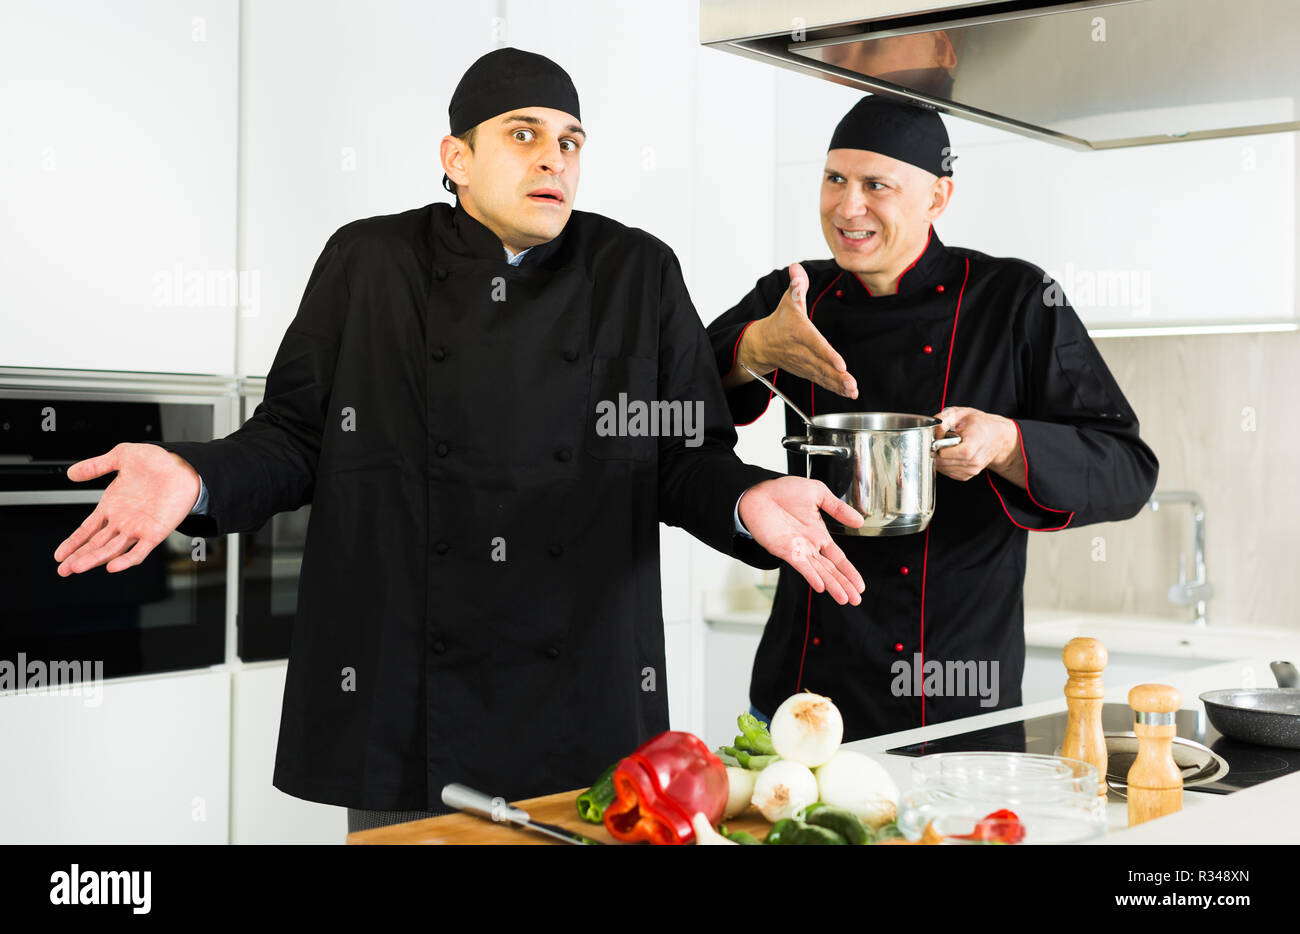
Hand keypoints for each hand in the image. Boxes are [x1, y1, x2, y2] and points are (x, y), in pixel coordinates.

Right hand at [53, 443, 201, 575]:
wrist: (184, 465)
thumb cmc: (158, 462)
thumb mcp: (121, 457)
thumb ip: (96, 466)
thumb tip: (71, 473)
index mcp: (112, 506)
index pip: (87, 529)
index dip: (73, 542)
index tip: (59, 555)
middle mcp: (123, 521)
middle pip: (96, 544)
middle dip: (78, 557)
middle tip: (62, 570)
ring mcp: (138, 528)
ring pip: (112, 549)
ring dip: (94, 559)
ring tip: (77, 568)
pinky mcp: (155, 532)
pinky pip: (139, 551)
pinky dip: (127, 560)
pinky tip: (112, 567)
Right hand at [726, 262, 858, 398]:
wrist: (762, 345)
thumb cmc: (780, 321)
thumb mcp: (787, 301)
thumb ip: (796, 285)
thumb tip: (796, 267)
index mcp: (800, 333)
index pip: (816, 345)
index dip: (828, 355)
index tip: (841, 364)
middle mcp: (802, 352)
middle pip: (822, 365)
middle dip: (837, 376)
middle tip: (851, 384)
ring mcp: (804, 364)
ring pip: (823, 377)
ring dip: (838, 385)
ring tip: (852, 391)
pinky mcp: (807, 372)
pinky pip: (821, 381)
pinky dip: (834, 388)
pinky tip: (847, 393)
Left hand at [738, 476, 865, 605]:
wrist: (758, 491)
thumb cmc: (783, 491)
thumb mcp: (818, 494)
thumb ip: (838, 509)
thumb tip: (860, 521)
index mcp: (818, 534)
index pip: (838, 558)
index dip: (850, 572)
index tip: (860, 586)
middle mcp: (809, 546)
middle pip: (831, 570)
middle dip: (845, 585)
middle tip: (857, 600)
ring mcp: (797, 550)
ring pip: (819, 572)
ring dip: (833, 586)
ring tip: (845, 599)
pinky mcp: (784, 550)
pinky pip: (801, 566)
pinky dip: (812, 576)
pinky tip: (822, 586)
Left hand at [932, 406, 1019, 481]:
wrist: (998, 437)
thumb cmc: (980, 424)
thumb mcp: (963, 413)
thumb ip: (945, 419)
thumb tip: (933, 430)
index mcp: (974, 444)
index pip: (948, 453)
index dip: (939, 447)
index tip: (937, 440)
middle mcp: (974, 460)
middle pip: (944, 462)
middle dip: (936, 453)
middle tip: (938, 442)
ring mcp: (972, 470)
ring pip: (944, 469)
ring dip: (939, 459)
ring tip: (946, 447)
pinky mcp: (968, 475)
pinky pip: (949, 473)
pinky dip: (944, 465)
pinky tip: (950, 454)